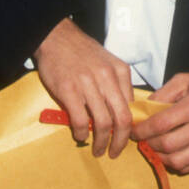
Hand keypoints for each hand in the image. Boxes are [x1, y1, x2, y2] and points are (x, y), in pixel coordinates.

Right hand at [33, 18, 134, 157]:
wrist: (55, 36)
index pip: (132, 107)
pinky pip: (80, 120)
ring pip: (103, 123)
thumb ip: (116, 84)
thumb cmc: (81, 51)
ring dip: (101, 142)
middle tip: (115, 152)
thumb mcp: (107, 62)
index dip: (130, 127)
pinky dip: (81, 133)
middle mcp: (107, 77)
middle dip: (121, 141)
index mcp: (120, 71)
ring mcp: (87, 84)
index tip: (125, 138)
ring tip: (97, 150)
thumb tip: (121, 112)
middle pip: (122, 119)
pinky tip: (80, 135)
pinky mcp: (68, 90)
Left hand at [131, 71, 188, 173]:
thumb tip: (141, 112)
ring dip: (160, 157)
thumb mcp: (185, 80)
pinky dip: (177, 164)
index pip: (161, 124)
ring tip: (154, 148)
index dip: (142, 130)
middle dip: (149, 144)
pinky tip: (171, 154)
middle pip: (168, 145)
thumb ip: (161, 95)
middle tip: (142, 140)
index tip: (133, 131)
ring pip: (179, 161)